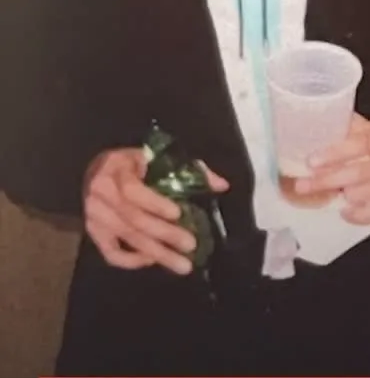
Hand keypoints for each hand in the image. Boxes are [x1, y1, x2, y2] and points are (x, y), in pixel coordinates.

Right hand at [82, 147, 226, 274]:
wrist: (99, 169)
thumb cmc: (135, 163)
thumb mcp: (158, 158)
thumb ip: (191, 170)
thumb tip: (221, 186)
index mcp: (116, 170)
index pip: (133, 191)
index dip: (155, 204)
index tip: (178, 214)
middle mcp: (100, 195)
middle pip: (133, 220)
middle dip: (164, 234)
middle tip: (190, 245)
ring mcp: (94, 216)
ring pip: (126, 238)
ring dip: (156, 253)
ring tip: (182, 265)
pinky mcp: (93, 232)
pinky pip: (110, 253)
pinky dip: (131, 261)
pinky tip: (153, 261)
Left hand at [298, 115, 369, 224]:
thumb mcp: (365, 133)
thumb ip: (344, 131)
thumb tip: (308, 129)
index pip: (359, 144)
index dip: (333, 154)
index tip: (310, 162)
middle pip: (358, 172)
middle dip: (327, 180)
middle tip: (302, 186)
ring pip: (362, 194)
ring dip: (342, 196)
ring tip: (330, 194)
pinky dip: (355, 214)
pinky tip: (345, 211)